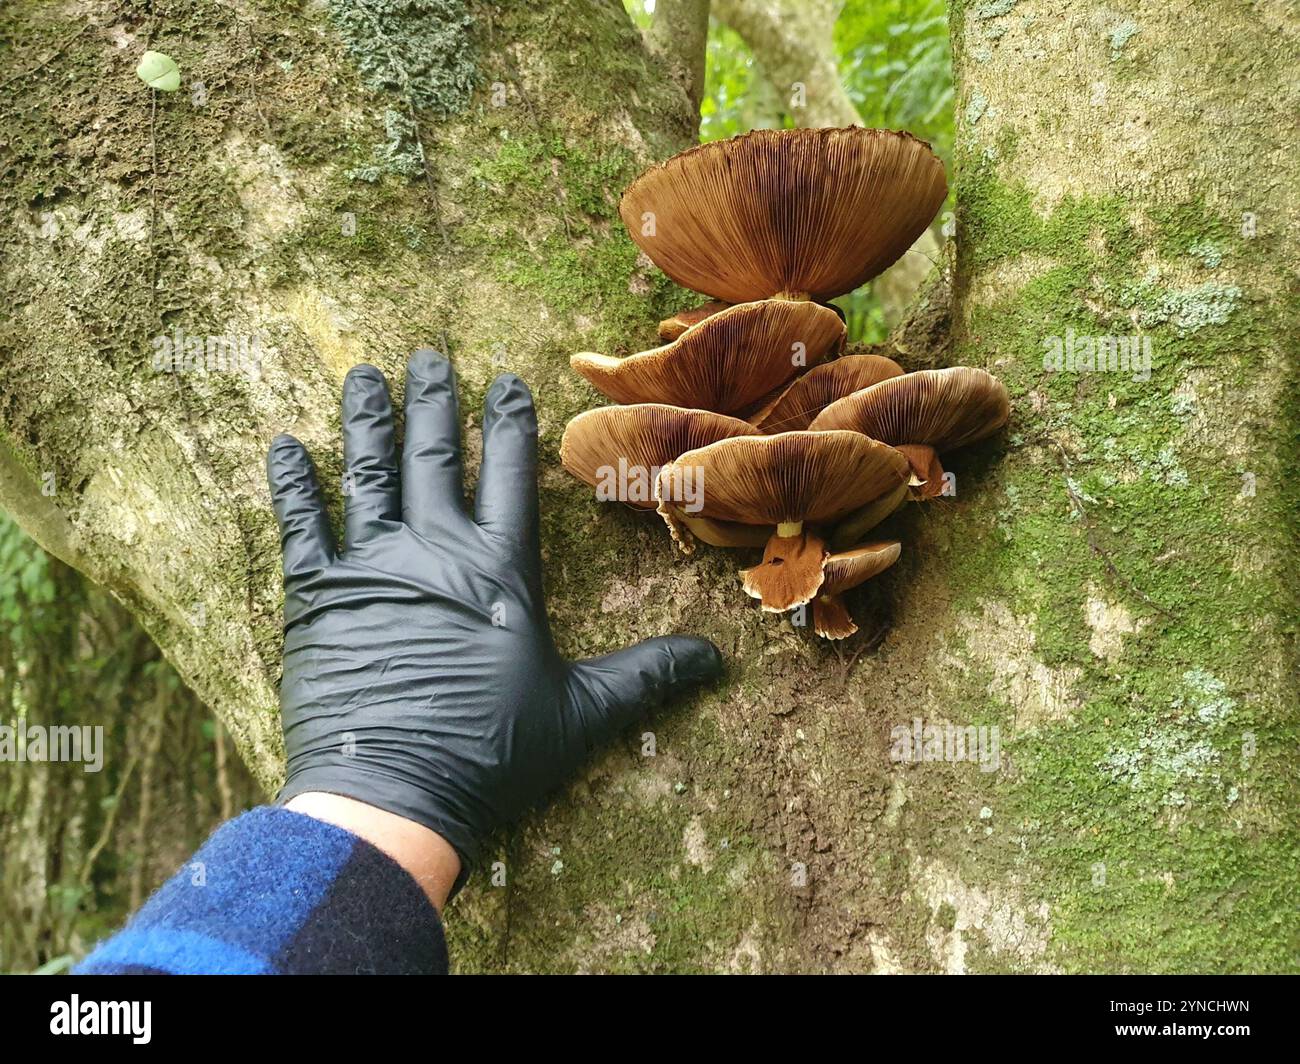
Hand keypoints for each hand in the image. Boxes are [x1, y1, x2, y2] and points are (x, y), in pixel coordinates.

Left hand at [266, 351, 721, 898]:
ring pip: (368, 473)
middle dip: (433, 399)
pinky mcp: (318, 597)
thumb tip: (717, 662)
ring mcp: (372, 568)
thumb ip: (647, 675)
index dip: (509, 420)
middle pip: (435, 455)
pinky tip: (283, 445)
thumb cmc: (495, 756)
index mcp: (501, 571)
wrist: (396, 798)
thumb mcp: (585, 716)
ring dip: (365, 420)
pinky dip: (292, 484)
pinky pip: (302, 525)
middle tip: (427, 354)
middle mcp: (436, 551)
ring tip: (362, 374)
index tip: (504, 377)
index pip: (511, 473)